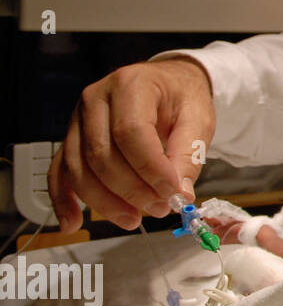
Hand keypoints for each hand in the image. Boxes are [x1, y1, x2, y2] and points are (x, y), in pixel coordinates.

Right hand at [48, 57, 215, 231]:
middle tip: (160, 208)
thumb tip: (180, 194)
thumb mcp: (199, 118)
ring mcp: (78, 119)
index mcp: (131, 84)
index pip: (131, 132)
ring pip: (79, 169)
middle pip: (102, 155)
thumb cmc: (181, 97)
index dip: (151, 168)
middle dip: (131, 190)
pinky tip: (73, 222)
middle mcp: (96, 99)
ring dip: (105, 202)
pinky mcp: (72, 139)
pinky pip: (60, 172)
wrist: (167, 83)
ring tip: (134, 218)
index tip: (172, 192)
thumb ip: (190, 154)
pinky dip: (64, 200)